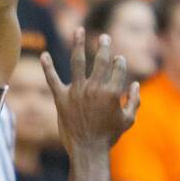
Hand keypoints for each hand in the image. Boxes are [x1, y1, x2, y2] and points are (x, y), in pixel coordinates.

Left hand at [41, 28, 139, 155]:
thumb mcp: (128, 120)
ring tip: (78, 30)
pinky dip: (47, 67)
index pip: (118, 68)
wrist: (87, 150)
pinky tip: (44, 55)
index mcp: (111, 92)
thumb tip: (135, 84)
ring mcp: (76, 92)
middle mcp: (94, 88)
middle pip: (100, 60)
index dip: (119, 62)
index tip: (118, 59)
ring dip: (78, 44)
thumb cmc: (109, 137)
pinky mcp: (61, 99)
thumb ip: (134, 101)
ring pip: (77, 62)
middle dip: (103, 46)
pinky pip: (52, 80)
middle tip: (103, 37)